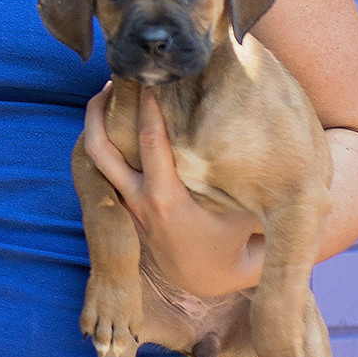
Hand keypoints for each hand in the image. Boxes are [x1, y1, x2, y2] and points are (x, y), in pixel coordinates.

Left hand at [81, 82, 264, 298]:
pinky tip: (112, 119)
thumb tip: (263, 136)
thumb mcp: (243, 209)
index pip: (150, 143)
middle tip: (111, 79)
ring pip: (95, 158)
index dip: (148, 107)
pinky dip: (103, 142)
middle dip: (99, 111)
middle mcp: (138, 199)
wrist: (205, 277)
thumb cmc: (230, 237)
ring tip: (104, 93)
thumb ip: (242, 179)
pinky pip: (103, 168)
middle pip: (100, 149)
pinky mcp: (124, 205)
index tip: (150, 78)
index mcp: (165, 198)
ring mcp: (127, 203)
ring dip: (94, 124)